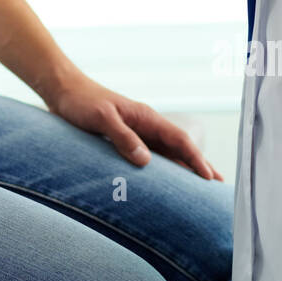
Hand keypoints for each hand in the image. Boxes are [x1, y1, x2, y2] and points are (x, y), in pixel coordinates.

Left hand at [49, 72, 224, 178]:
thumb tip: (146, 161)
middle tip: (218, 187)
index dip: (196, 158)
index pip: (179, 139)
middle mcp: (145, 125)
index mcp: (145, 117)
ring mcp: (136, 132)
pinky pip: (149, 157)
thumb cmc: (81, 101)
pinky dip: (161, 170)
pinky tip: (164, 183)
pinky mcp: (123, 139)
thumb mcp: (101, 118)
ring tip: (199, 189)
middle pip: (179, 148)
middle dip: (198, 166)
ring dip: (182, 169)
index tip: (210, 178)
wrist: (62, 91)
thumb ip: (122, 137)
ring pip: (166, 154)